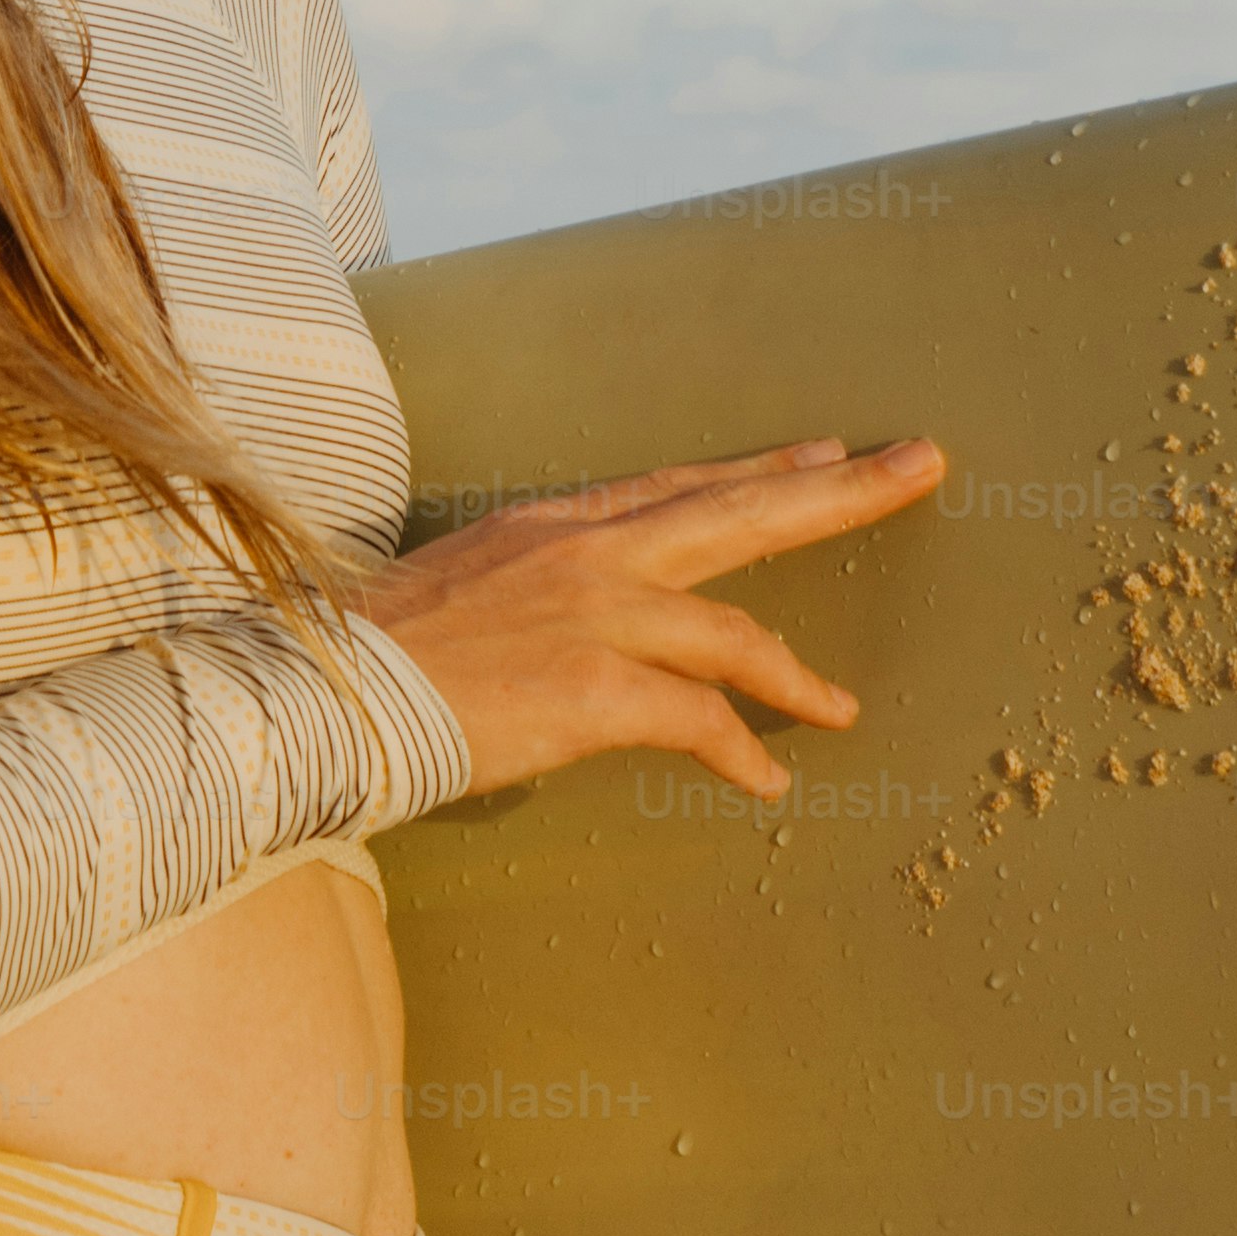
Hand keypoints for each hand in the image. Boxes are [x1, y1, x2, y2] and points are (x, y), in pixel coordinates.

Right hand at [344, 435, 945, 800]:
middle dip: (838, 492)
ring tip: (841, 706)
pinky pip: (699, 719)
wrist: (318, 689)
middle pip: (738, 511)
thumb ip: (522, 595)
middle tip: (918, 466)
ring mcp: (593, 615)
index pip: (675, 489)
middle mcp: (584, 553)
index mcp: (549, 527)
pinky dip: (741, 748)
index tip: (819, 458)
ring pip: (735, 628)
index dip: (755, 474)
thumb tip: (552, 630)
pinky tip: (766, 778)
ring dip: (797, 675)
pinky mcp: (594, 687)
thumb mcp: (456, 591)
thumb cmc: (368, 655)